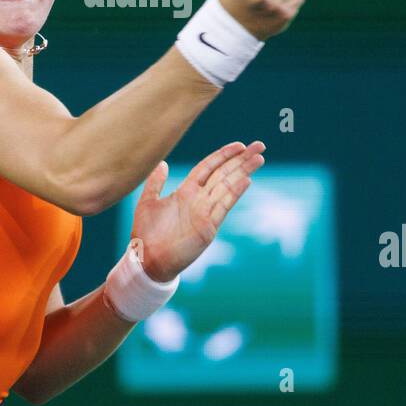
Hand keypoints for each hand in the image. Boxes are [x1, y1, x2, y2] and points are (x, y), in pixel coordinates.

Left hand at [128, 141, 265, 282]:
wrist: (147, 260)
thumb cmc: (146, 234)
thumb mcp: (148, 202)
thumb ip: (155, 182)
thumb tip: (162, 162)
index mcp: (185, 192)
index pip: (209, 167)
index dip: (223, 155)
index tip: (240, 145)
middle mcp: (198, 200)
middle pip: (224, 173)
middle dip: (241, 159)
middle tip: (260, 146)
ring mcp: (205, 212)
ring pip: (228, 186)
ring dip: (243, 171)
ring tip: (259, 159)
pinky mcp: (208, 227)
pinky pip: (224, 206)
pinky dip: (235, 193)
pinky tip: (246, 180)